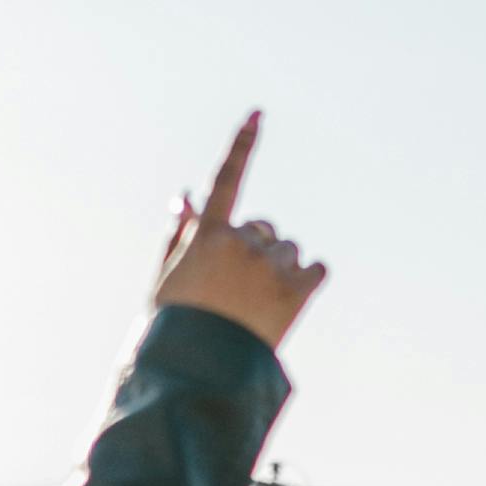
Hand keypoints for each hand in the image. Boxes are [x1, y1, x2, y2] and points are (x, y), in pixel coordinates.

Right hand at [151, 114, 324, 352]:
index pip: (226, 179)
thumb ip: (179, 234)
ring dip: (282, 267)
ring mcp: (270, 266)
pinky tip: (290, 300)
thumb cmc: (178, 328)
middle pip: (264, 226)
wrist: (200, 371)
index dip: (241, 145)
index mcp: (207, 236)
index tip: (257, 114)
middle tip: (243, 284)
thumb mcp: (168, 279)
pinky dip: (309, 279)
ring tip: (261, 302)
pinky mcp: (296, 291)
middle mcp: (241, 243)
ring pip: (291, 249)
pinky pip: (317, 269)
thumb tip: (186, 195)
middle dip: (258, 246)